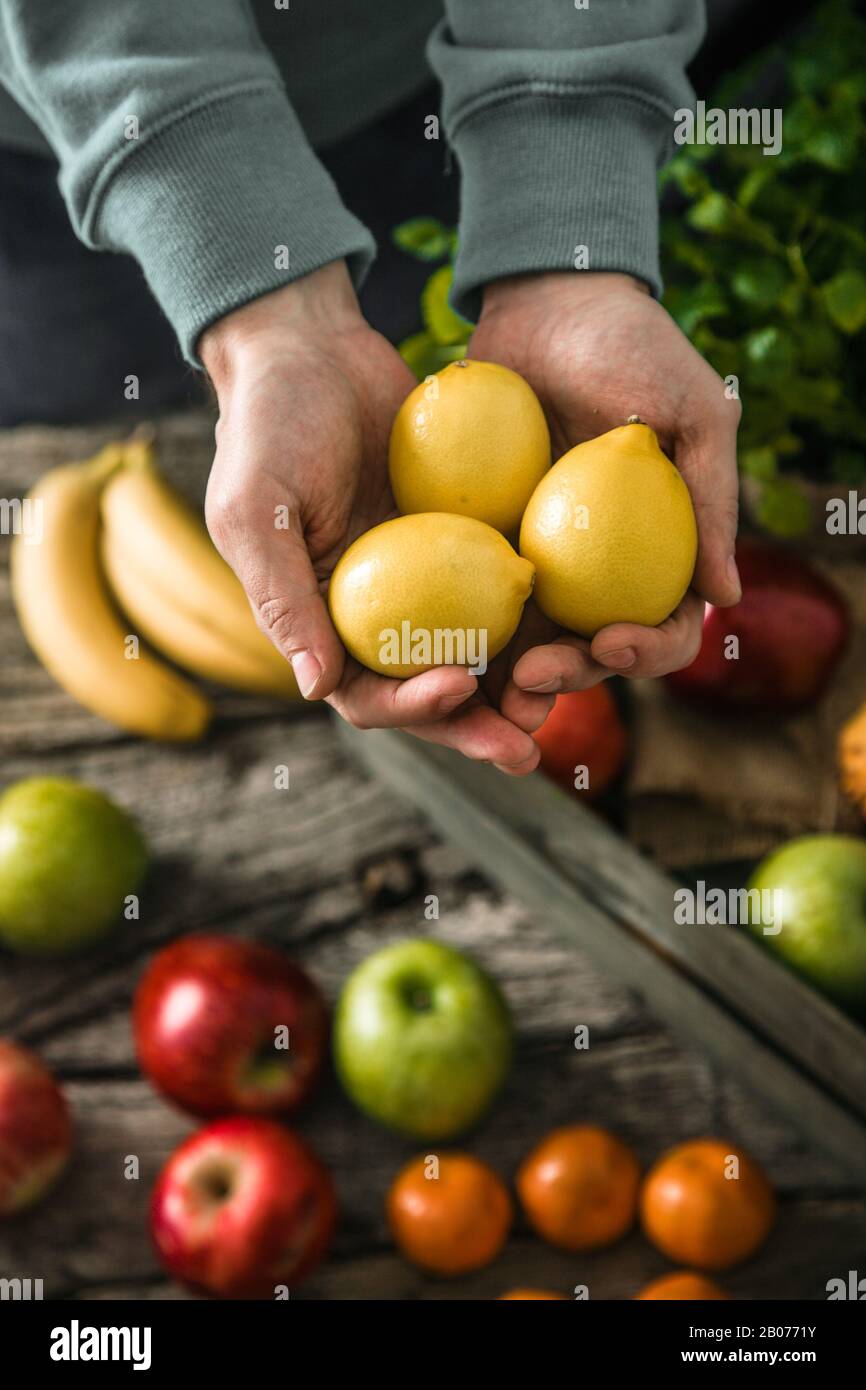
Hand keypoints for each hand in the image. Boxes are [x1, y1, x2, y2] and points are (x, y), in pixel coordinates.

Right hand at [200, 261, 537, 763]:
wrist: (313, 349)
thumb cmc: (270, 424)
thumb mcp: (257, 506)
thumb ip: (282, 594)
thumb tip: (316, 688)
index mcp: (324, 621)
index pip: (368, 693)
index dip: (412, 706)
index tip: (461, 682)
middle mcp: (379, 614)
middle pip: (432, 692)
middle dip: (477, 726)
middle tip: (527, 748)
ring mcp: (426, 580)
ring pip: (479, 653)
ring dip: (518, 685)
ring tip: (565, 696)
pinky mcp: (465, 541)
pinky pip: (503, 587)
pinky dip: (536, 614)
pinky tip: (582, 625)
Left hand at [468, 271, 741, 707]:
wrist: (549, 295)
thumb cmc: (633, 346)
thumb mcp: (694, 411)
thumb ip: (710, 500)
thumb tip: (725, 598)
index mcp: (657, 550)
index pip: (664, 626)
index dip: (648, 650)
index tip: (613, 639)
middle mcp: (598, 566)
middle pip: (589, 650)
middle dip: (569, 676)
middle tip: (533, 675)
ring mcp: (537, 556)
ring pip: (528, 639)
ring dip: (511, 675)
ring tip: (485, 685)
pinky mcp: (480, 536)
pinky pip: (469, 592)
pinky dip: (461, 626)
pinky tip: (436, 644)